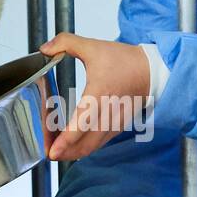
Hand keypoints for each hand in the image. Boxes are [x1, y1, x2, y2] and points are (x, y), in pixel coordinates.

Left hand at [39, 33, 149, 161]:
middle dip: (66, 153)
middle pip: (85, 143)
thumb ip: (66, 42)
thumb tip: (45, 48)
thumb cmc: (125, 61)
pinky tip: (74, 147)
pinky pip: (100, 143)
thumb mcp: (94, 47)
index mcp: (99, 94)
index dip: (66, 140)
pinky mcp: (118, 127)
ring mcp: (115, 123)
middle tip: (48, 154)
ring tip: (58, 153)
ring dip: (75, 153)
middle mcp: (108, 113)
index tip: (53, 150)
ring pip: (93, 146)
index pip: (81, 123)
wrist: (151, 71)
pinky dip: (86, 148)